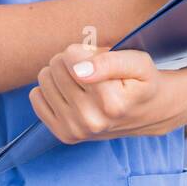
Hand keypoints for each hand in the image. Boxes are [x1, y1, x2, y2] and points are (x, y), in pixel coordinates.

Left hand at [29, 42, 178, 142]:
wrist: (150, 113)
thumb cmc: (143, 82)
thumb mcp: (139, 63)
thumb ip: (110, 61)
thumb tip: (78, 69)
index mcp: (111, 101)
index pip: (71, 56)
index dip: (86, 50)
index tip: (101, 59)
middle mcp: (91, 120)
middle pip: (56, 65)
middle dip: (73, 61)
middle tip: (94, 70)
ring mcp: (76, 130)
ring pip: (45, 79)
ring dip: (62, 74)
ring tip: (85, 81)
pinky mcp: (64, 135)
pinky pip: (36, 98)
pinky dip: (51, 90)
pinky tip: (72, 93)